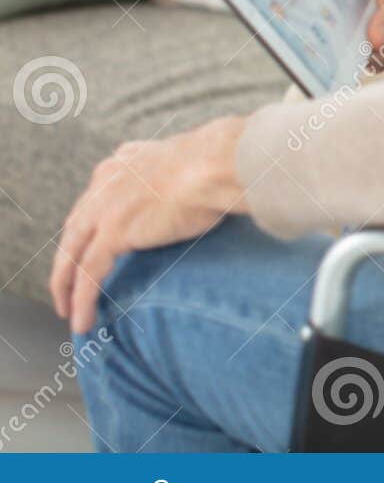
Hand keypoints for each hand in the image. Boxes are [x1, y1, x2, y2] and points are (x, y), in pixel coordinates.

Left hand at [51, 117, 247, 334]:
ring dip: (66, 288)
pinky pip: (89, 274)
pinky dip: (82, 301)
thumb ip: (170, 172)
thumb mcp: (183, 160)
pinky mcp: (114, 233)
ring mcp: (105, 208)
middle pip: (75, 230)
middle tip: (67, 287)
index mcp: (120, 165)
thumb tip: (187, 184)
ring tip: (67, 312)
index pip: (92, 202)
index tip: (89, 248)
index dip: (87, 229)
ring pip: (73, 255)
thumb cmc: (218, 162)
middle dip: (68, 261)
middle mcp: (104, 184)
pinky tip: (82, 322)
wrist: (217, 163)